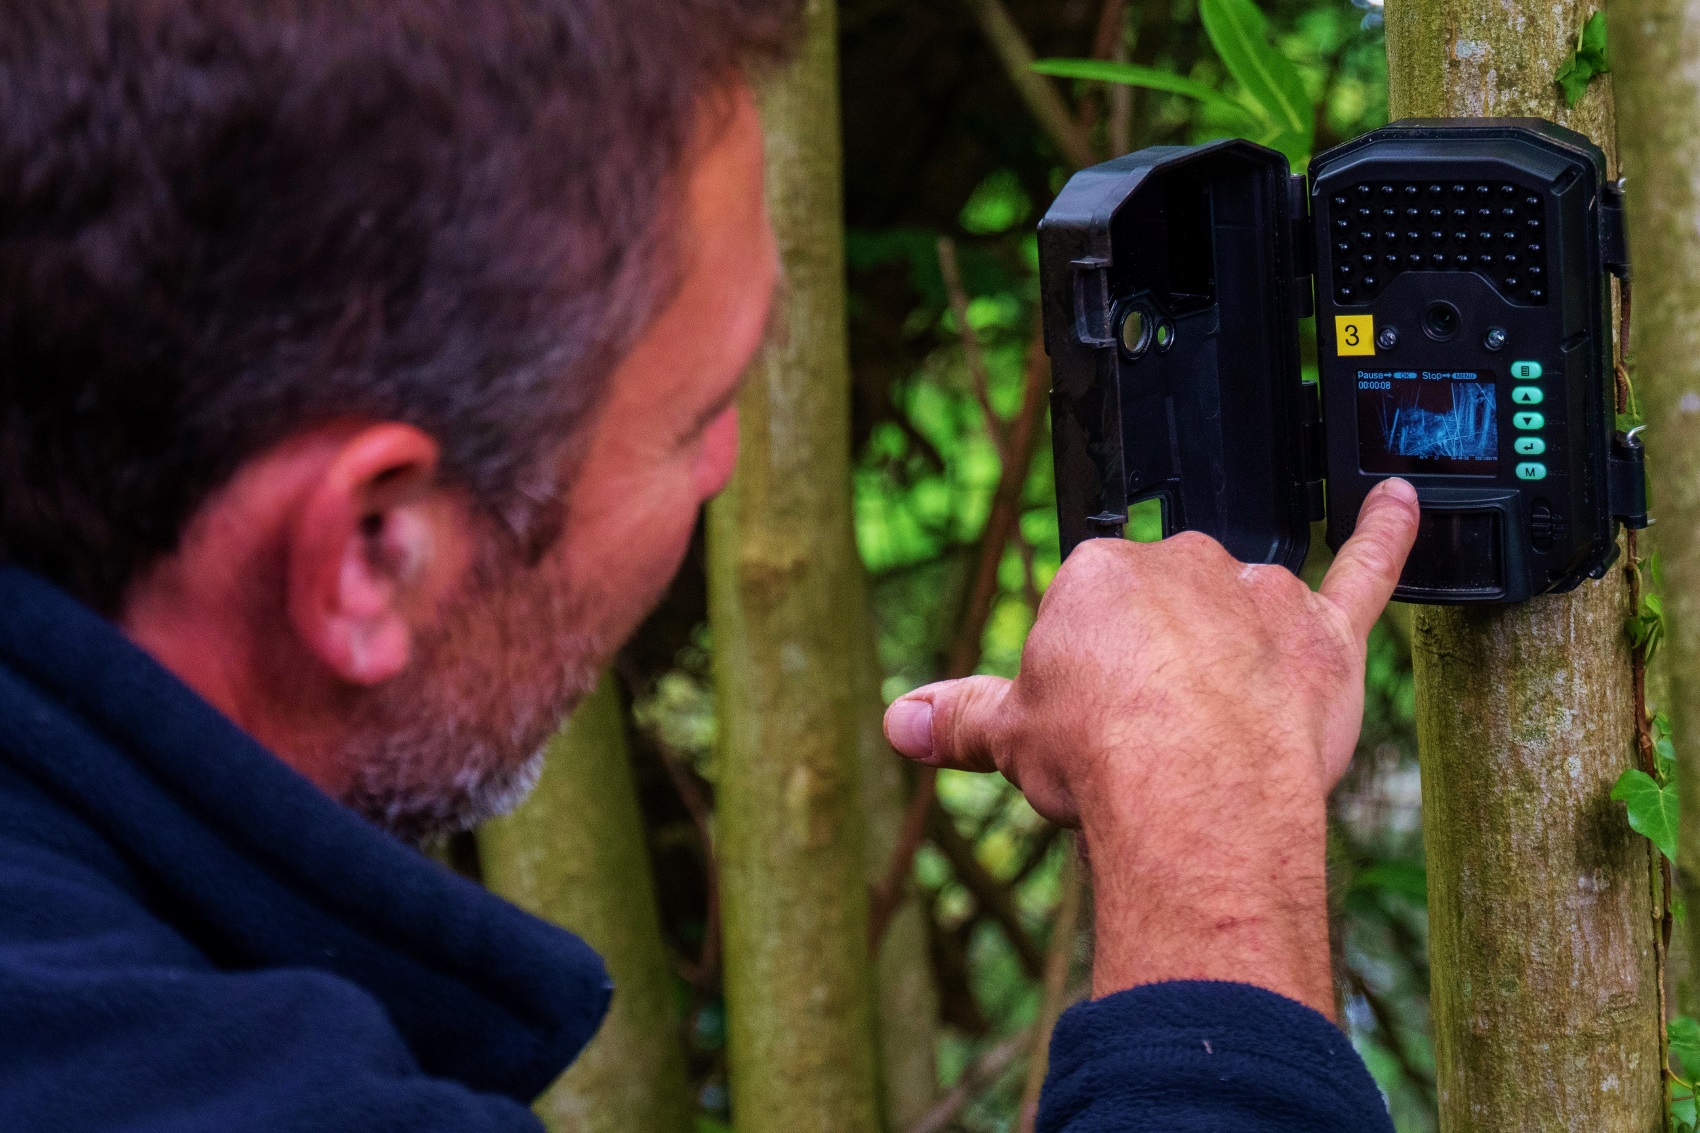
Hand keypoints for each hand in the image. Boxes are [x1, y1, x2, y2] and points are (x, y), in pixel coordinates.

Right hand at [883, 478, 1419, 1015]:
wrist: (1192, 797)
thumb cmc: (1102, 759)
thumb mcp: (1010, 739)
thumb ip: (959, 719)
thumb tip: (898, 724)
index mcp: (1097, 574)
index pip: (1092, 611)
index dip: (1092, 675)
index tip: (1094, 720)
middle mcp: (1179, 562)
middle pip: (1166, 604)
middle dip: (1157, 662)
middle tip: (1146, 736)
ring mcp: (1255, 595)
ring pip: (1241, 606)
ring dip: (1230, 648)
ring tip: (1211, 731)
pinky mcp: (1323, 634)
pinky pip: (1362, 570)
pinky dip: (1385, 535)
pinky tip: (1399, 501)